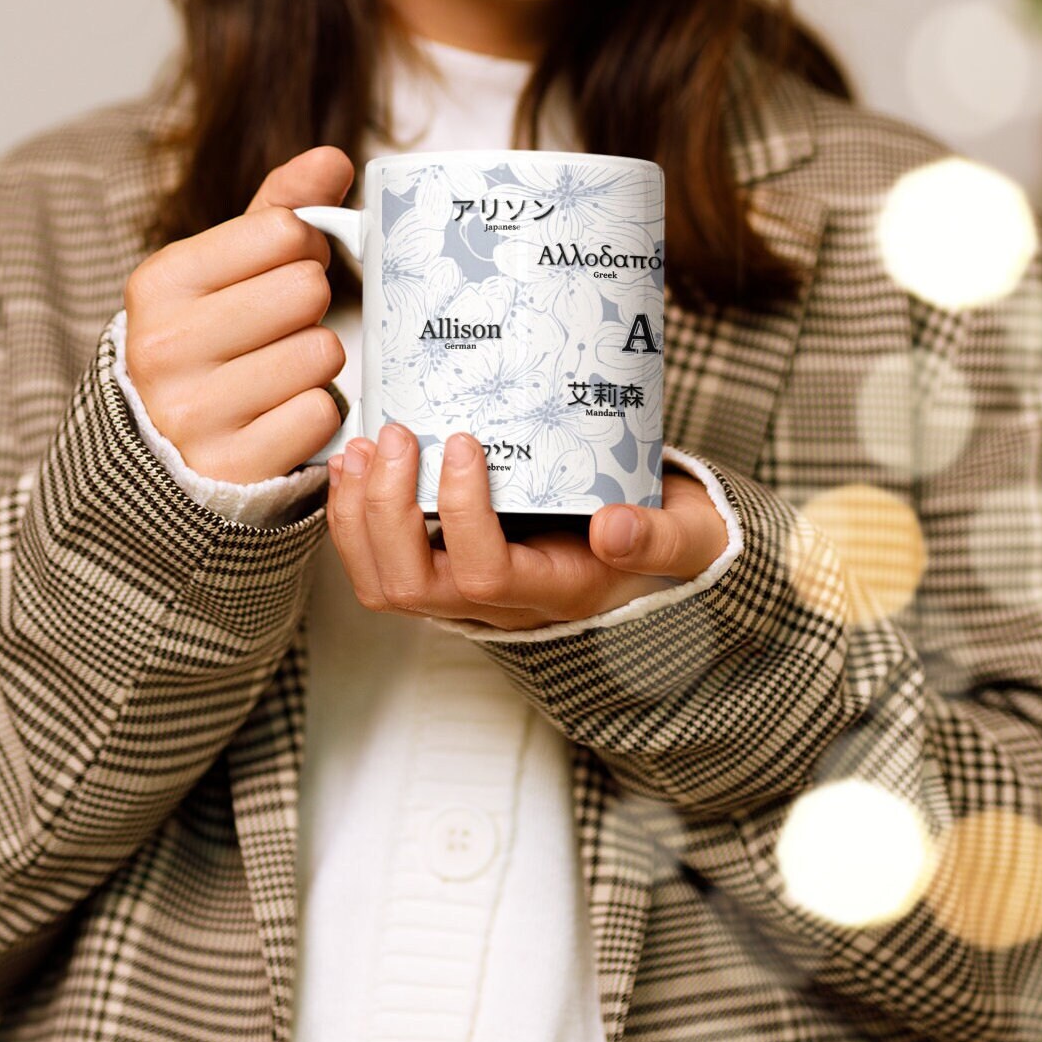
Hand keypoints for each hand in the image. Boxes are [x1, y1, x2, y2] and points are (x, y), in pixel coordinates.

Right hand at [122, 146, 353, 485]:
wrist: (162, 449)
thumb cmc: (210, 339)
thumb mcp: (227, 267)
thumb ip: (281, 207)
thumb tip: (334, 158)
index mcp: (161, 283)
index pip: (285, 231)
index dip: (303, 249)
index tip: (279, 272)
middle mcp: (165, 346)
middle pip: (307, 290)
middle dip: (311, 308)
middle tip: (284, 327)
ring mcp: (193, 414)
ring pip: (321, 354)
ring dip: (316, 363)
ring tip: (279, 373)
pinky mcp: (231, 468)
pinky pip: (321, 414)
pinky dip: (316, 413)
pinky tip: (281, 415)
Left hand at [324, 424, 728, 630]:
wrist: (657, 551)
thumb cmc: (668, 538)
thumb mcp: (688, 537)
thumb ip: (661, 538)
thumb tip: (614, 530)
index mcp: (556, 593)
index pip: (486, 577)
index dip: (461, 514)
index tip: (464, 441)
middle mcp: (500, 605)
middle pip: (414, 587)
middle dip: (388, 511)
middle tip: (397, 436)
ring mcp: (465, 591)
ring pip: (385, 584)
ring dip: (359, 516)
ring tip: (364, 447)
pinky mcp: (445, 567)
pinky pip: (378, 564)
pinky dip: (353, 517)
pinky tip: (354, 463)